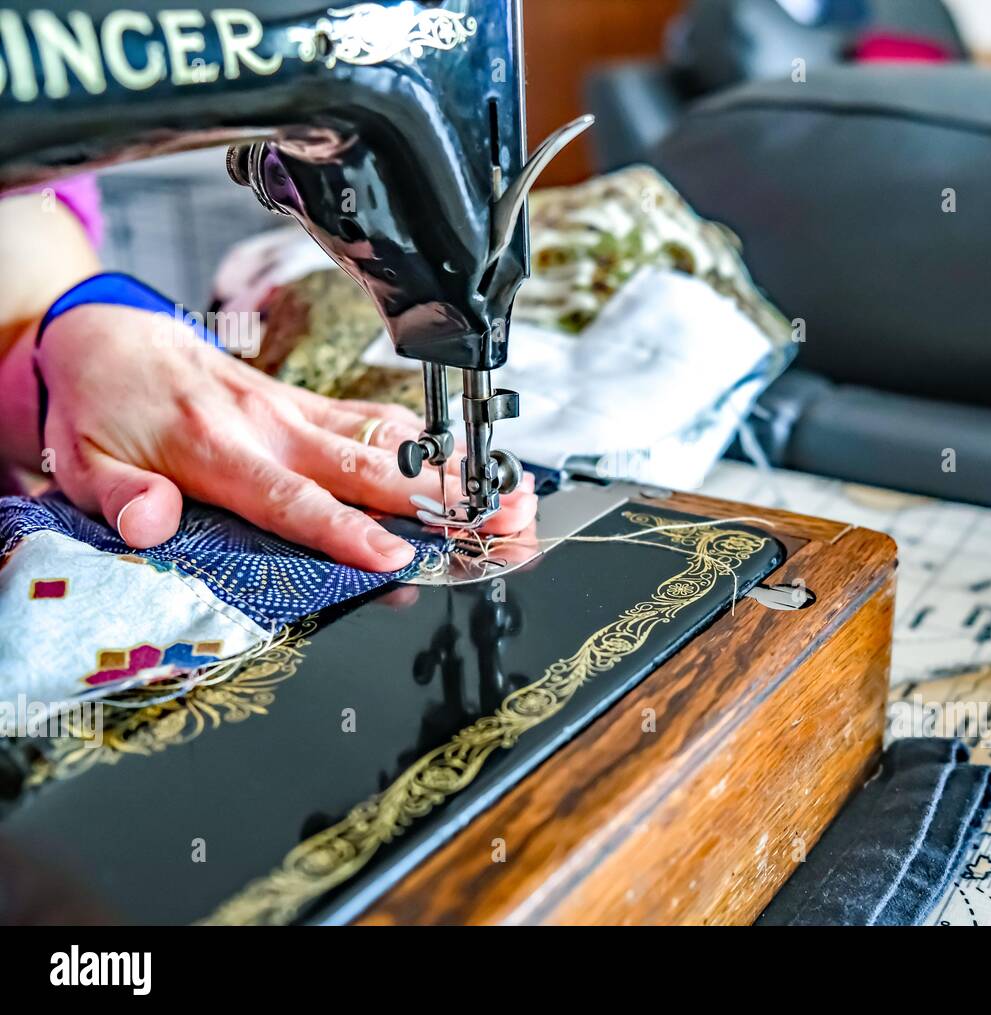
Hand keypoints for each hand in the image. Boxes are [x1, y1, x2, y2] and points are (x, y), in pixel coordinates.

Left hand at [29, 305, 537, 571]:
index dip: (349, 531)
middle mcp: (271, 425)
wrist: (113, 339)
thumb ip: (120, 496)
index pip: (293, 498)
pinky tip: (468, 464)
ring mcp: (298, 411)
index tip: (400, 556)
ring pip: (388, 440)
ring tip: (509, 495)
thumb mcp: (80, 462)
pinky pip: (376, 418)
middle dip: (440, 500)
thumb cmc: (104, 410)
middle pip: (368, 467)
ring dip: (451, 472)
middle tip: (498, 522)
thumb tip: (151, 523)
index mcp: (216, 448)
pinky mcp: (312, 404)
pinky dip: (427, 442)